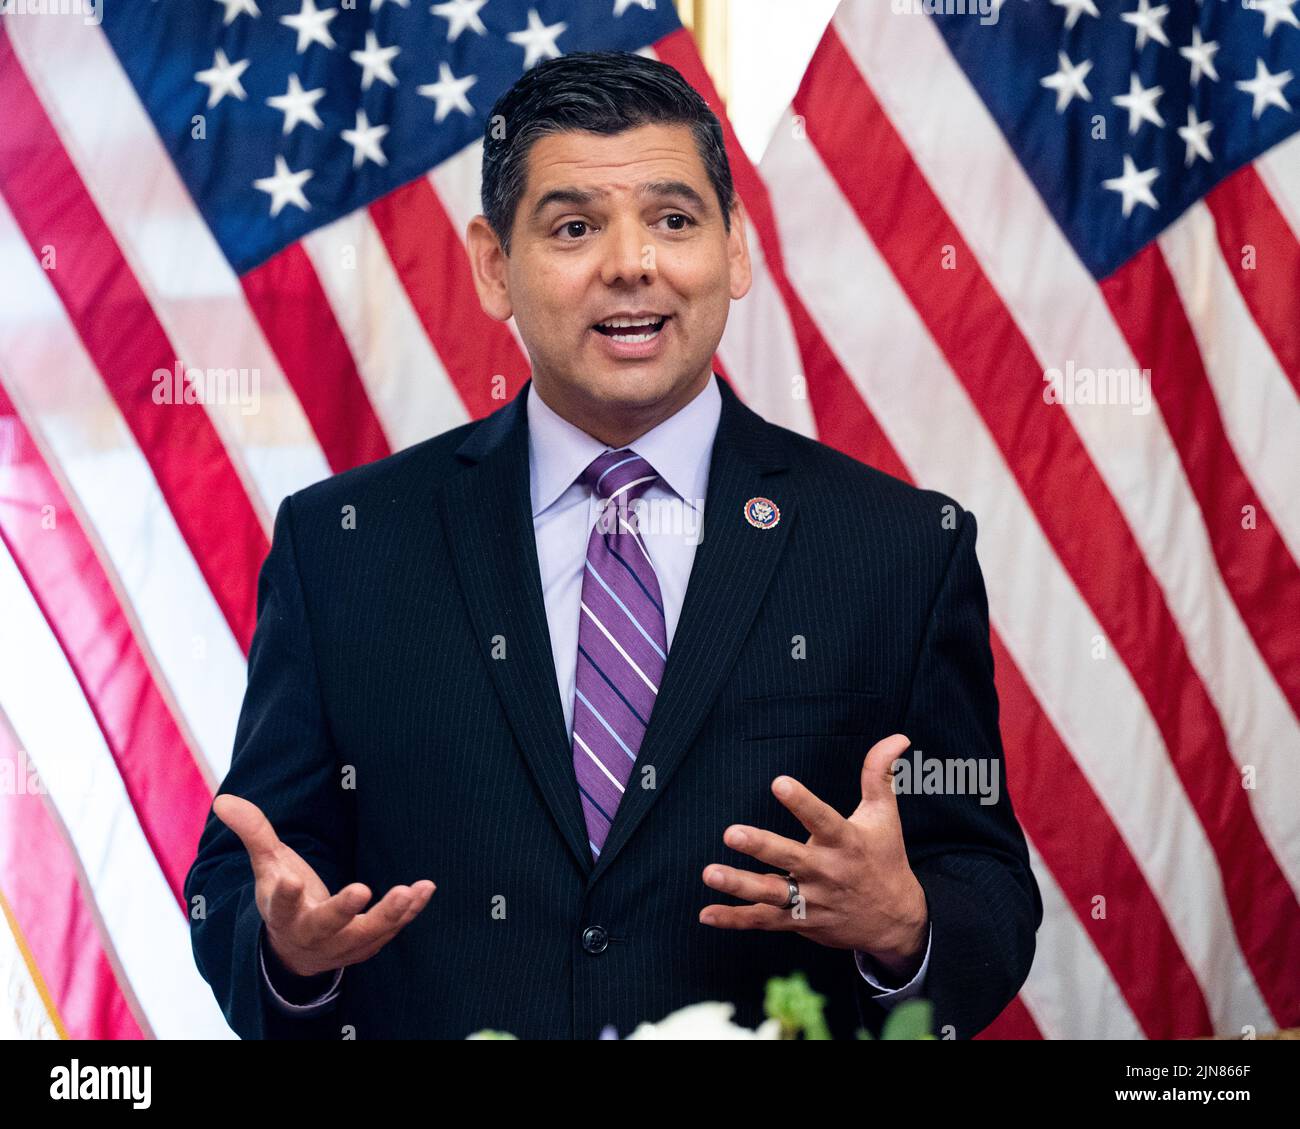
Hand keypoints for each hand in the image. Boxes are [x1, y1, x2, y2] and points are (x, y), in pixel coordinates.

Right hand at [213, 794, 435, 978]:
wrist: (298, 951)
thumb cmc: (286, 899)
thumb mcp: (269, 866)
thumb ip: (254, 833)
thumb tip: (223, 800)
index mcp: (282, 914)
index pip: (279, 906)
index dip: (284, 895)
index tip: (291, 880)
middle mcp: (311, 933)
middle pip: (325, 926)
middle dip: (342, 910)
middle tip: (362, 889)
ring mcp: (342, 944)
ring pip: (366, 934)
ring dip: (389, 915)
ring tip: (409, 891)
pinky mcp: (368, 945)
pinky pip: (392, 930)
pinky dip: (410, 912)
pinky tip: (426, 889)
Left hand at [699, 733, 927, 975]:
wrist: (896, 921)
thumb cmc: (885, 858)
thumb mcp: (885, 815)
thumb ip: (880, 773)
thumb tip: (897, 736)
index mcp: (846, 842)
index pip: (822, 819)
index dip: (802, 802)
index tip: (779, 782)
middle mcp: (827, 871)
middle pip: (790, 858)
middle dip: (761, 846)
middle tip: (730, 832)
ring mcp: (812, 900)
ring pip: (772, 893)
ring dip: (739, 885)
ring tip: (709, 873)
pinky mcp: (800, 921)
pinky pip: (764, 920)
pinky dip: (735, 920)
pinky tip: (706, 913)